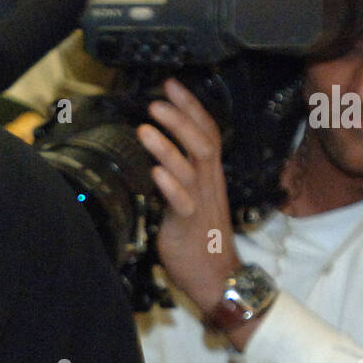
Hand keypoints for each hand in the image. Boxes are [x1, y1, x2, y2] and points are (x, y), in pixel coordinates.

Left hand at [137, 79, 246, 329]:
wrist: (216, 277)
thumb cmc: (200, 240)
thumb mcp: (190, 200)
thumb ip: (180, 177)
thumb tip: (159, 156)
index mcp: (209, 177)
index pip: (206, 133)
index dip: (191, 107)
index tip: (171, 85)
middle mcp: (208, 185)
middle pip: (202, 143)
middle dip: (181, 118)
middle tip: (158, 99)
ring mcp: (201, 204)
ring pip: (190, 168)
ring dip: (168, 147)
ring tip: (146, 128)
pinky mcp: (190, 226)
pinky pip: (183, 203)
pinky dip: (170, 186)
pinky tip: (155, 173)